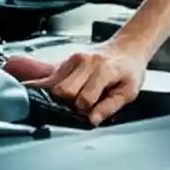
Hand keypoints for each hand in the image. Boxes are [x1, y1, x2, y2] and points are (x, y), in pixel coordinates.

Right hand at [4, 40, 147, 125]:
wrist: (126, 49)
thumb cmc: (128, 70)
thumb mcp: (128, 92)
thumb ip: (109, 107)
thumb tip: (92, 120)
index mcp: (103, 69)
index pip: (84, 98)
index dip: (85, 110)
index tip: (89, 113)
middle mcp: (85, 61)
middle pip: (62, 90)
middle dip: (68, 103)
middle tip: (78, 105)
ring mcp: (72, 59)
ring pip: (52, 84)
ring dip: (58, 97)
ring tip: (70, 100)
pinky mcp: (64, 61)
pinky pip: (46, 75)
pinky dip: (44, 85)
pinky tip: (41, 91)